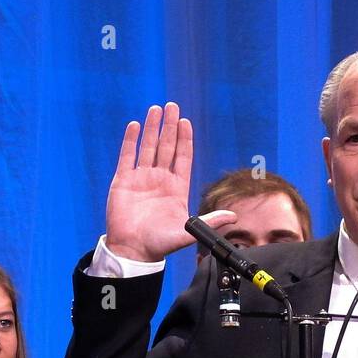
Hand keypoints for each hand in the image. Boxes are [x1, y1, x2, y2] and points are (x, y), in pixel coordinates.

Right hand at [105, 103, 234, 261]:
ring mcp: (141, 178)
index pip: (182, 157)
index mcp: (176, 188)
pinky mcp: (123, 181)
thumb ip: (210, 221)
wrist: (133, 251)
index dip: (185, 139)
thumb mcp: (187, 231)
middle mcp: (160, 180)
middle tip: (172, 106)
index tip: (186, 122)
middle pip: (166, 147)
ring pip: (147, 147)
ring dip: (152, 128)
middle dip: (170, 127)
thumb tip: (234, 216)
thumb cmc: (159, 244)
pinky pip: (127, 156)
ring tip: (156, 109)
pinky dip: (130, 141)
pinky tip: (135, 125)